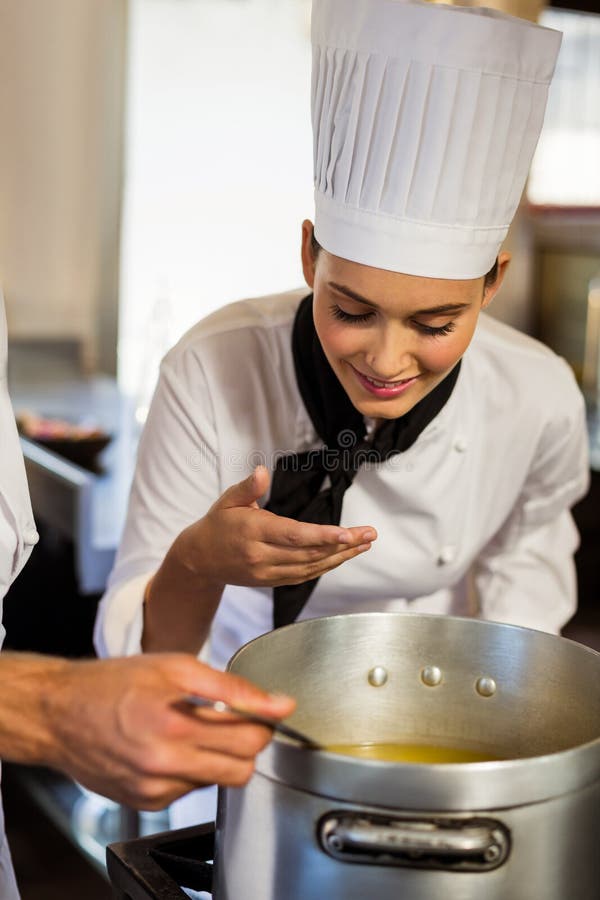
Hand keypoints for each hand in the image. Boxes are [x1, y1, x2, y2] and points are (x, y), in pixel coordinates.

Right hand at [44, 653, 294, 809]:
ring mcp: (154, 790)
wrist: (58, 714)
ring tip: (190, 727)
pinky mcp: (145, 803)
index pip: (251, 740)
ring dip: (217, 756)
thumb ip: (234, 687)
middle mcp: (165, 766)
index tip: (257, 709)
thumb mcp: (175, 667)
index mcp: (176, 727)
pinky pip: (189, 791)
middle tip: (231, 719)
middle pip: (241, 770)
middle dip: (246, 743)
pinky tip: (170, 746)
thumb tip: (281, 704)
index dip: (262, 722)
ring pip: (217, 781)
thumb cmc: (112, 683)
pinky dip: (191, 769)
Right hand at [178, 466, 376, 588]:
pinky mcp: (271, 581)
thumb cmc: (217, 524)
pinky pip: (304, 575)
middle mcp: (261, 556)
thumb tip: (263, 470)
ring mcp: (267, 572)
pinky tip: (343, 556)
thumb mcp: (228, 500)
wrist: (199, 560)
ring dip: (341, 557)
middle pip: (309, 552)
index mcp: (253, 532)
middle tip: (370, 535)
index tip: (348, 533)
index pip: (293, 535)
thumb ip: (248, 487)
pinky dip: (326, 566)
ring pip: (311, 566)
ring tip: (364, 544)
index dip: (322, 536)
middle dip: (344, 545)